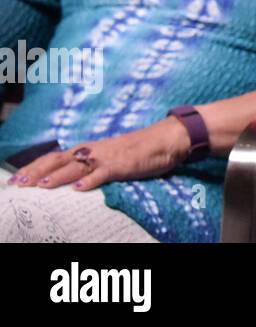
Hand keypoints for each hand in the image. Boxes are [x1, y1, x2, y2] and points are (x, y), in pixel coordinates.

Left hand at [5, 119, 190, 191]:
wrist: (167, 138)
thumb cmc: (140, 149)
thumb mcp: (111, 156)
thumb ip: (92, 164)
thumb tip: (72, 177)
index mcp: (90, 149)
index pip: (57, 156)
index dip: (36, 165)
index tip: (17, 176)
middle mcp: (95, 151)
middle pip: (60, 159)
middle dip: (38, 170)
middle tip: (19, 182)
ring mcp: (108, 157)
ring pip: (78, 167)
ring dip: (58, 176)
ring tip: (40, 184)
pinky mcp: (124, 164)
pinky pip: (104, 173)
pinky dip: (91, 180)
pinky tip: (78, 188)